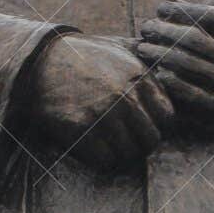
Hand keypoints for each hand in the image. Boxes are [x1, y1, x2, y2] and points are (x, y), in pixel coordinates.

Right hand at [27, 33, 174, 171]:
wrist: (41, 61)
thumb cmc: (83, 58)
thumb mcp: (120, 52)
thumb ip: (146, 69)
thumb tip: (172, 80)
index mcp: (140, 77)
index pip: (167, 117)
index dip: (156, 125)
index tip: (141, 126)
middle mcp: (126, 96)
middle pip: (151, 140)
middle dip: (140, 144)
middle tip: (125, 142)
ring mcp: (104, 113)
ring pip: (128, 153)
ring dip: (119, 154)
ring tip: (107, 144)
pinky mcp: (81, 129)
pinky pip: (104, 160)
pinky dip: (100, 159)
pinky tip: (92, 147)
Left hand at [136, 1, 213, 135]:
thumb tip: (172, 5)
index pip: (211, 18)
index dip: (181, 11)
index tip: (162, 8)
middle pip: (197, 40)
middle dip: (165, 31)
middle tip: (146, 27)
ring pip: (191, 65)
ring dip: (162, 54)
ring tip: (144, 48)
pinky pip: (194, 95)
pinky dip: (173, 83)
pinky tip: (159, 73)